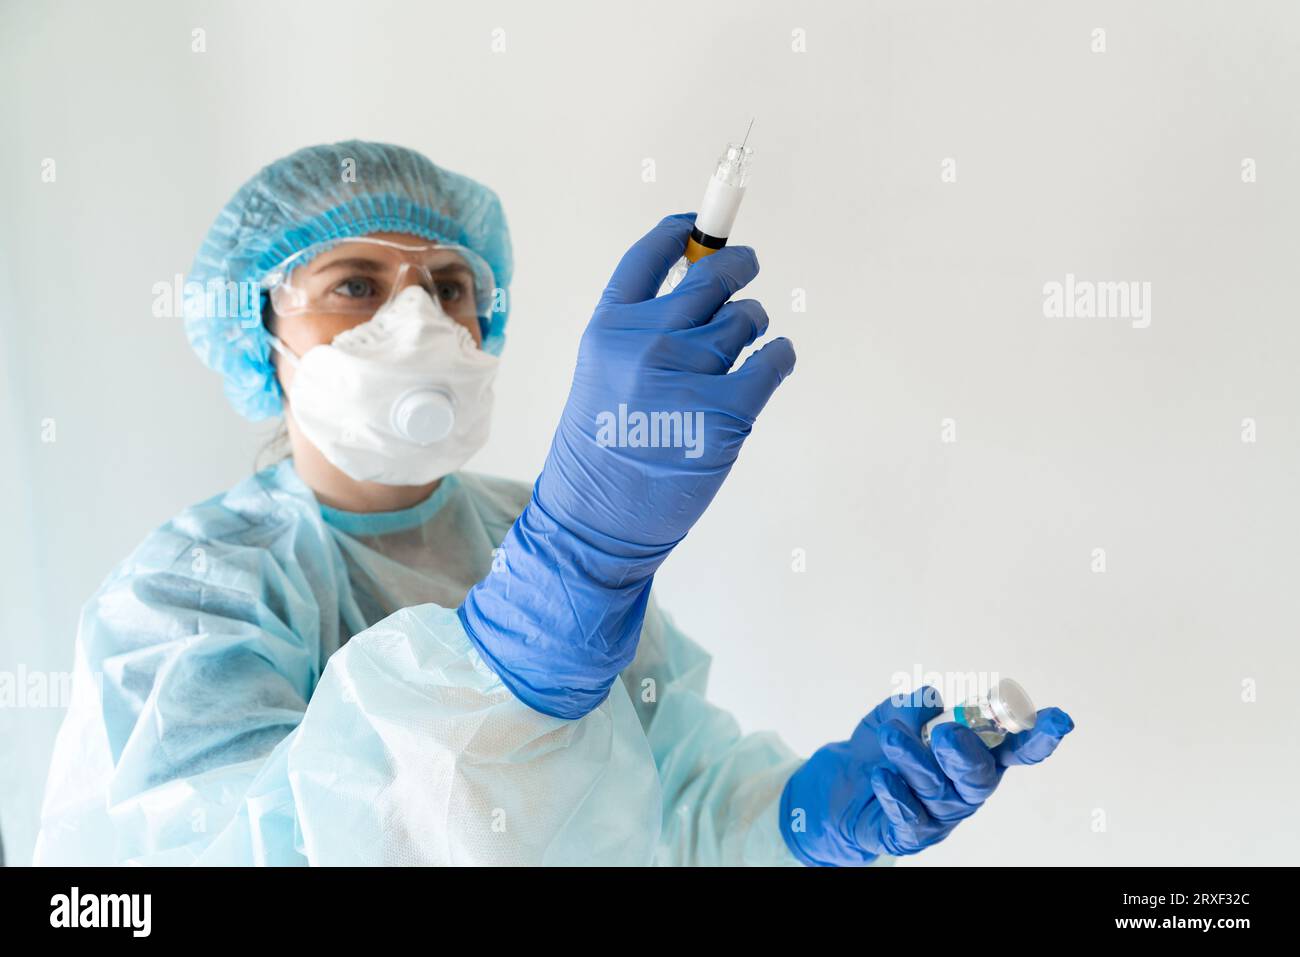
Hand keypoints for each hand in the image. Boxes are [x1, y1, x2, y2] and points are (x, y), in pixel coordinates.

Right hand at [460, 214, 795, 718]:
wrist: (596, 521)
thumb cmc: (599, 451)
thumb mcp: (600, 375)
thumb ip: (639, 329)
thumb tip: (700, 283)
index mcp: (609, 328)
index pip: (651, 255)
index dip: (683, 231)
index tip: (700, 226)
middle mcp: (648, 341)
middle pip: (712, 276)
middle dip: (738, 266)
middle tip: (748, 269)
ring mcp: (688, 374)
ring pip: (747, 319)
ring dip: (753, 325)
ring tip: (742, 349)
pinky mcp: (727, 412)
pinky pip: (773, 360)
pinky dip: (779, 356)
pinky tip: (771, 362)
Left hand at [779, 687, 1074, 865]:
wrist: (836, 790)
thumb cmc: (879, 751)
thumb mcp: (891, 718)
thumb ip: (911, 708)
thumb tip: (931, 697)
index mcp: (973, 757)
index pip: (1012, 749)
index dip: (1037, 736)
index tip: (1060, 719)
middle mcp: (964, 790)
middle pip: (979, 778)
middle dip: (965, 755)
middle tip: (945, 733)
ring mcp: (939, 816)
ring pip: (937, 791)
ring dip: (915, 761)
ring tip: (891, 736)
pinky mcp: (907, 835)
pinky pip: (909, 819)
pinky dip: (896, 795)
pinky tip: (881, 775)